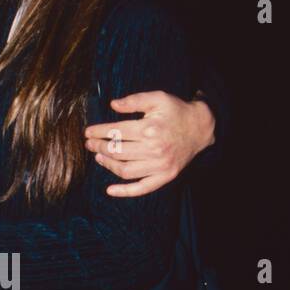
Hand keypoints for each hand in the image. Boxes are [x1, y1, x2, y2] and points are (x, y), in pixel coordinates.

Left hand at [85, 91, 215, 196]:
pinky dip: (124, 192)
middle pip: (117, 151)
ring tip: (98, 157)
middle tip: (89, 144)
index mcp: (149, 129)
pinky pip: (142, 188)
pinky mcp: (165, 176)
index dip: (98, 132)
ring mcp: (159, 165)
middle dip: (99, 147)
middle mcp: (153, 149)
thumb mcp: (157, 98)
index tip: (88, 132)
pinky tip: (110, 190)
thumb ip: (134, 100)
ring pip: (125, 170)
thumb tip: (112, 105)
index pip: (116, 132)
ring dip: (107, 164)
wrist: (201, 127)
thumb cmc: (176, 111)